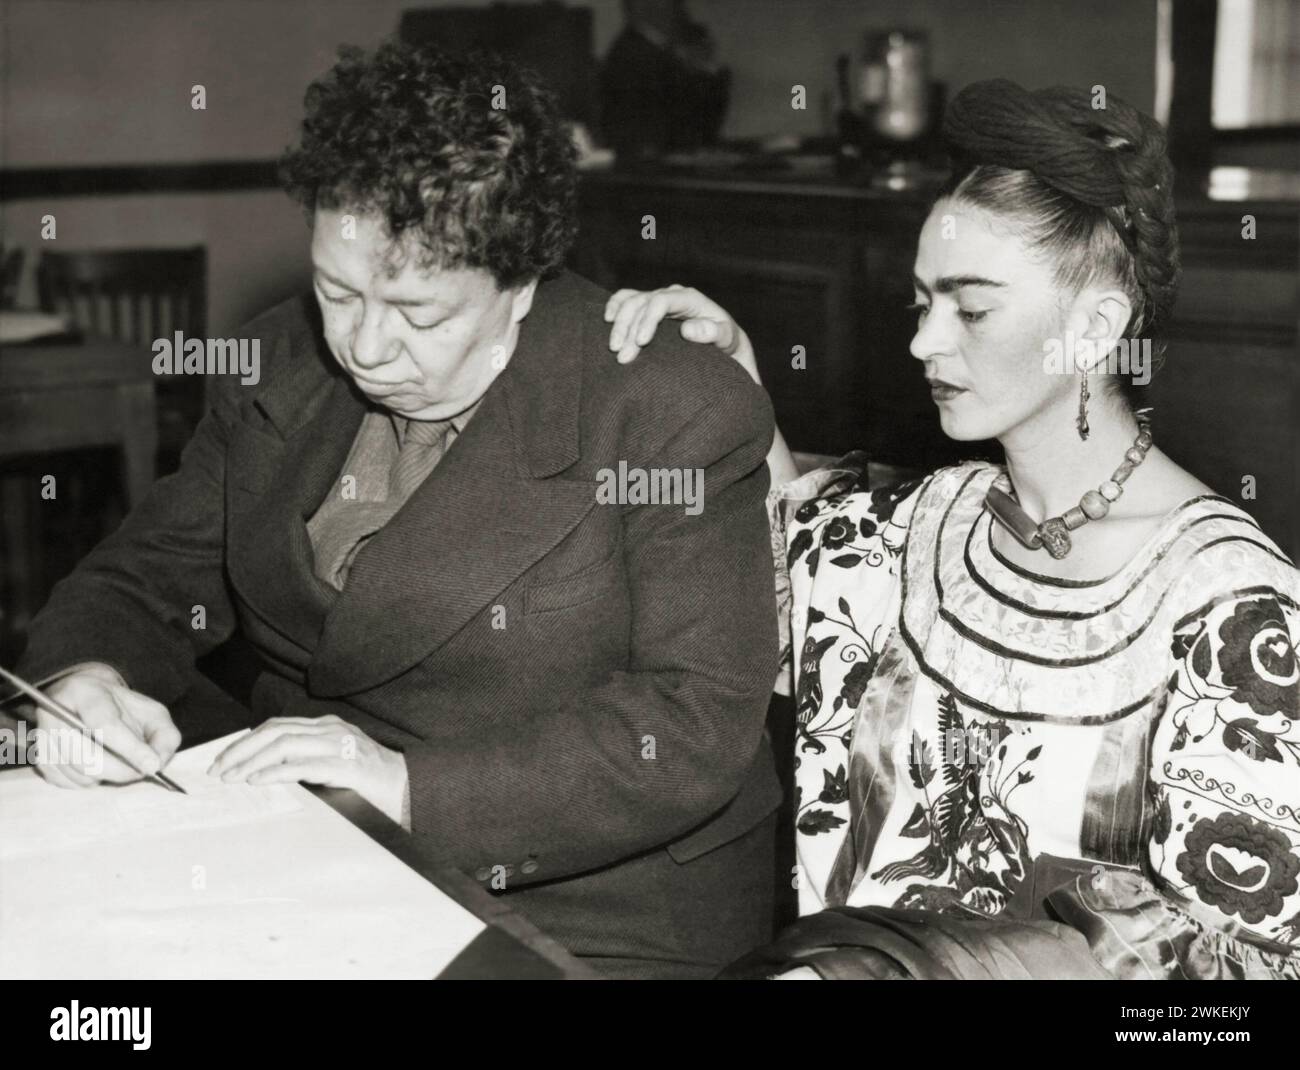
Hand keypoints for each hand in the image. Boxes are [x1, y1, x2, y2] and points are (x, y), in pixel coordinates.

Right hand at [32, 663, 179, 787]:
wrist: (90, 705)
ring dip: (105, 777)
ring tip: (119, 763)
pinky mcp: (39, 757)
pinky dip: (89, 782)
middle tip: (139, 772)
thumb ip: (163, 737)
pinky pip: (67, 782)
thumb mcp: (153, 715)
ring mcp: (42, 736)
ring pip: (77, 772)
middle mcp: (54, 711)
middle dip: (119, 770)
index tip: (151, 766)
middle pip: (85, 755)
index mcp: (85, 691)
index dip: (130, 749)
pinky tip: (99, 767)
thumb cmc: (124, 711)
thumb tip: (156, 764)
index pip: (105, 724)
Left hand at [206, 715, 408, 823]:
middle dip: (241, 749)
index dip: (247, 741)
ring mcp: (340, 745)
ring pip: (284, 743)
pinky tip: (258, 780)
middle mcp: (331, 730)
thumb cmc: (372, 784)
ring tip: (231, 778)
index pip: (278, 725)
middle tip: (218, 770)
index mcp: (327, 727)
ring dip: (251, 760)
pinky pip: (303, 765)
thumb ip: (308, 761)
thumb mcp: (335, 765)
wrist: (411, 790)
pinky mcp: (346, 766)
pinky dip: (276, 772)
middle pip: (275, 731)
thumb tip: (266, 773)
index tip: (224, 759)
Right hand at [604, 284, 759, 382]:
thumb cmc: (725, 341)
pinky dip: (615, 306)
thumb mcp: (727, 339)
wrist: (722, 341)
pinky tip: (607, 319)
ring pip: (631, 302)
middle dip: (628, 328)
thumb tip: (687, 330)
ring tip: (614, 348)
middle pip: (642, 303)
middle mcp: (672, 295)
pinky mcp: (650, 307)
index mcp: (689, 298)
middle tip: (622, 355)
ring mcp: (659, 299)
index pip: (662, 301)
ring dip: (619, 324)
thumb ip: (713, 333)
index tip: (640, 343)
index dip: (647, 320)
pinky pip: (627, 298)